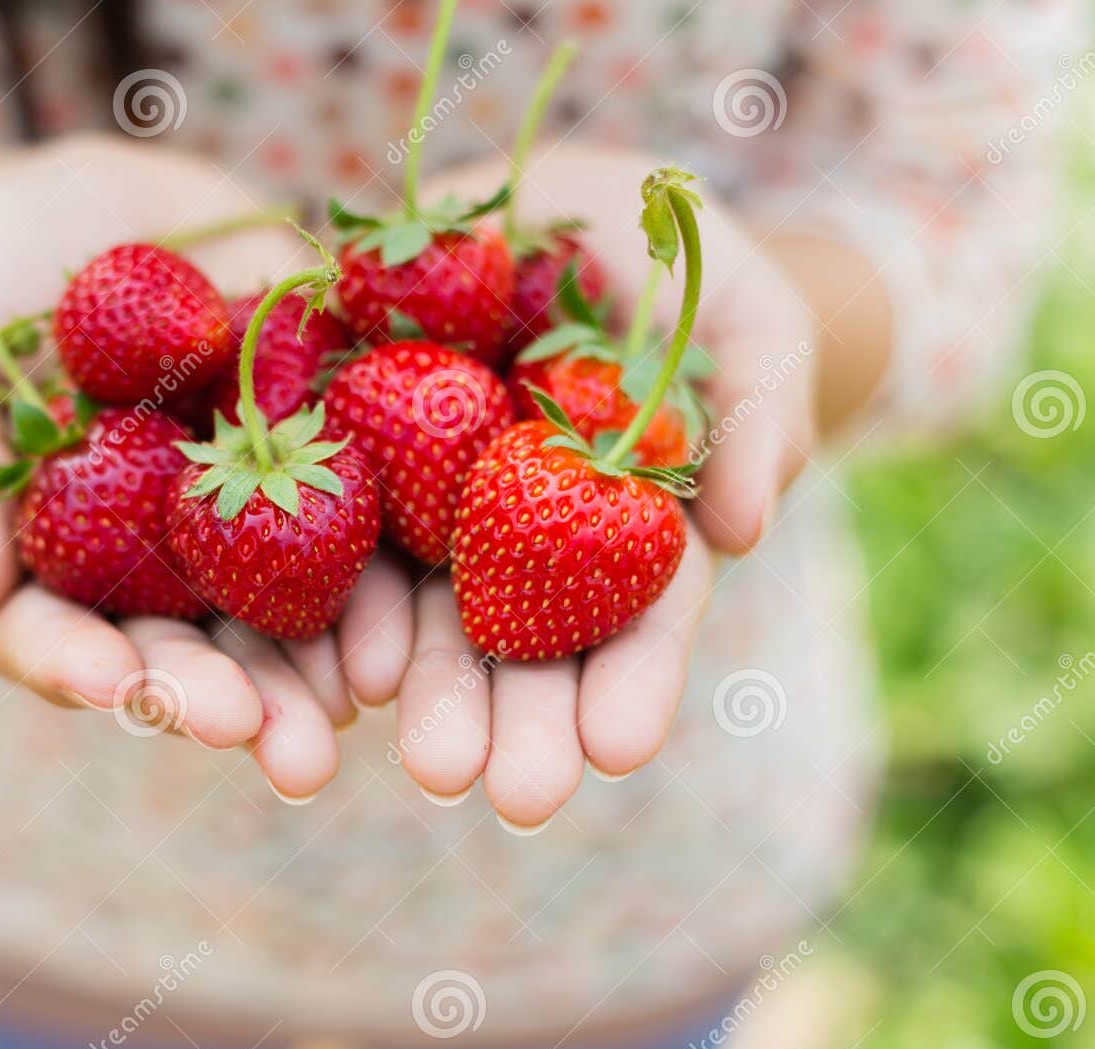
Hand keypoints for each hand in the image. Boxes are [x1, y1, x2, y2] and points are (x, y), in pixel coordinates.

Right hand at [0, 136, 419, 798]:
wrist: (87, 214)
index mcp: (46, 569)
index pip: (56, 641)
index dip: (84, 669)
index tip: (118, 686)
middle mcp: (144, 572)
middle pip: (180, 653)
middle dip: (225, 700)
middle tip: (276, 747)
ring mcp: (231, 524)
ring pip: (274, 616)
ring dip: (314, 673)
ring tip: (353, 708)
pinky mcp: (307, 463)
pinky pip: (348, 524)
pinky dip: (376, 577)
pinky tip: (402, 623)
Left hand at [382, 145, 816, 829]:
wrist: (549, 204)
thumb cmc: (674, 262)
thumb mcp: (743, 313)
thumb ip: (758, 406)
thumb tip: (745, 528)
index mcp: (624, 519)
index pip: (639, 615)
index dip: (632, 681)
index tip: (619, 749)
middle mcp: (523, 533)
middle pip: (526, 641)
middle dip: (522, 724)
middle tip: (516, 798)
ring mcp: (433, 500)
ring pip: (428, 612)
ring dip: (431, 694)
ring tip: (431, 770)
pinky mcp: (354, 452)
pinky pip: (336, 533)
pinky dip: (341, 602)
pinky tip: (342, 668)